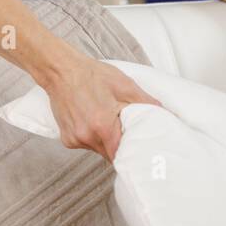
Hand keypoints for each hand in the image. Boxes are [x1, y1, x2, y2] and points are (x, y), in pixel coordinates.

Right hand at [43, 57, 163, 161]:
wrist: (61, 70)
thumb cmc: (91, 75)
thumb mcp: (124, 85)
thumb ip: (145, 102)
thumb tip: (164, 113)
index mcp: (103, 126)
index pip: (122, 155)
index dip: (132, 153)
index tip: (139, 150)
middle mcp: (87, 137)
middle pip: (110, 154)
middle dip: (120, 146)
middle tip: (126, 132)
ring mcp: (75, 139)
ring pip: (98, 150)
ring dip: (105, 141)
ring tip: (106, 121)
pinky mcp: (66, 139)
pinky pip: (85, 144)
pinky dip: (91, 137)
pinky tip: (91, 120)